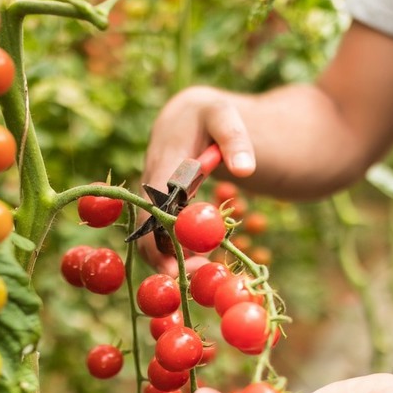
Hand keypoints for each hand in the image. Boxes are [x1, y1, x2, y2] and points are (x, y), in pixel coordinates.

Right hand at [138, 86, 257, 274]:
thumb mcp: (224, 116)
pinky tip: (196, 262)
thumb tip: (245, 170)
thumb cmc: (209, 115)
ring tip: (199, 276)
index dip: (161, 234)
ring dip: (168, 256)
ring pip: (151, 231)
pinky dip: (174, 247)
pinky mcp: (160, 203)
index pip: (156, 202)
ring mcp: (153, 192)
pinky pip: (161, 229)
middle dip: (162, 255)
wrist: (190, 113)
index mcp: (164, 158)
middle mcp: (151, 179)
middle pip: (147, 224)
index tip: (178, 262)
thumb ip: (236, 139)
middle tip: (193, 279)